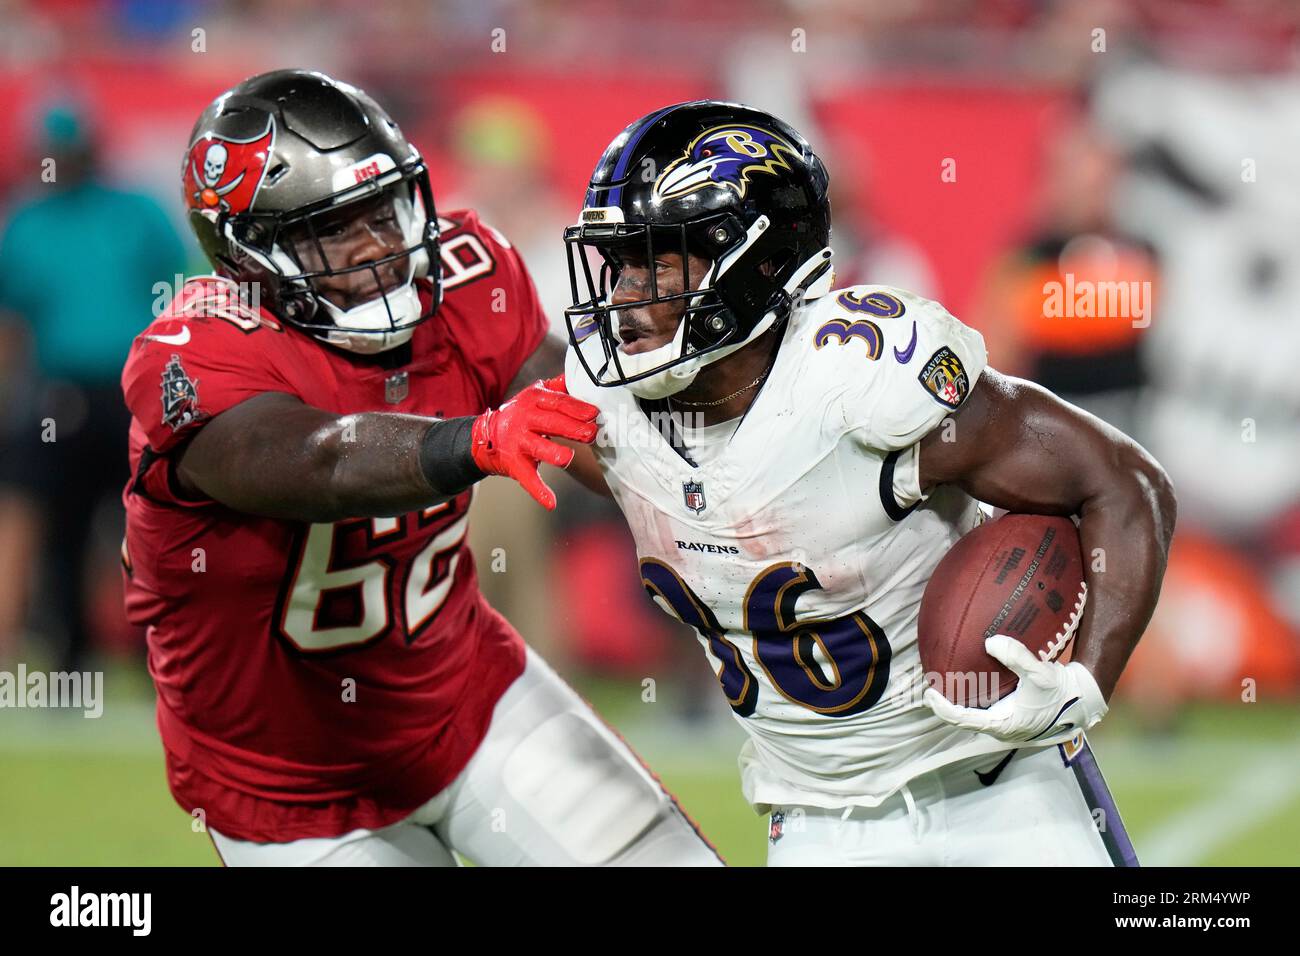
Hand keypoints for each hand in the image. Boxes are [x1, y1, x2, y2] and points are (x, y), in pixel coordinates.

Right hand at [471, 374, 598, 509]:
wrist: (484, 436)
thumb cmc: (519, 415)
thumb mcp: (534, 395)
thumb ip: (557, 387)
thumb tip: (580, 375)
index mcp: (533, 401)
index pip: (558, 402)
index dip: (577, 408)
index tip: (594, 413)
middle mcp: (524, 420)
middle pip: (551, 423)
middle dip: (572, 428)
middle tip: (591, 434)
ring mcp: (518, 443)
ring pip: (538, 449)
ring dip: (554, 455)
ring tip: (568, 458)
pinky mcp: (514, 465)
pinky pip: (528, 479)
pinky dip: (539, 492)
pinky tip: (551, 502)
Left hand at [923, 635, 1107, 743]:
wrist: (1085, 702)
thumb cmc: (1062, 691)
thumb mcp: (1041, 673)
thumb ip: (1017, 657)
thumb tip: (990, 642)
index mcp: (1004, 725)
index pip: (963, 720)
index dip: (942, 709)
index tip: (928, 694)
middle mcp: (1003, 728)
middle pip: (965, 720)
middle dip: (947, 706)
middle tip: (931, 687)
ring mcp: (1008, 725)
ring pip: (976, 716)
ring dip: (960, 704)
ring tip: (945, 684)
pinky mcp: (1015, 718)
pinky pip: (988, 710)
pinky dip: (975, 698)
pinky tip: (972, 680)